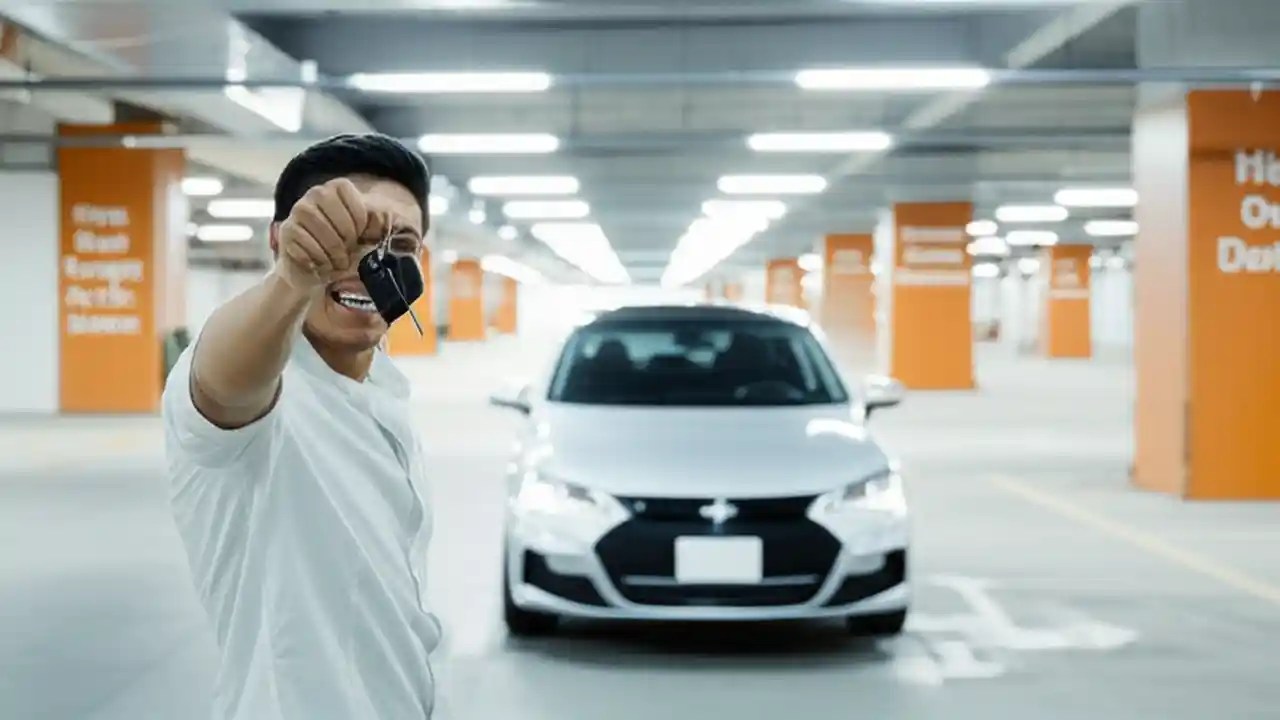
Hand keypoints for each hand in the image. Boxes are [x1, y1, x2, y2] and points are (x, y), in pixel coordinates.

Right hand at [273, 178, 373, 292]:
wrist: (312, 271)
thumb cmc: (342, 251)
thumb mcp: (367, 236)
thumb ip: (381, 225)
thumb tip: (395, 228)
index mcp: (337, 189)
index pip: (357, 206)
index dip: (360, 226)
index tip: (358, 236)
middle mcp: (316, 193)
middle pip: (341, 219)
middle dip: (347, 241)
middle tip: (346, 253)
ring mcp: (298, 210)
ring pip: (323, 231)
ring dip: (333, 252)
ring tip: (336, 261)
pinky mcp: (287, 229)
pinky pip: (307, 243)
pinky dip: (318, 258)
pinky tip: (320, 263)